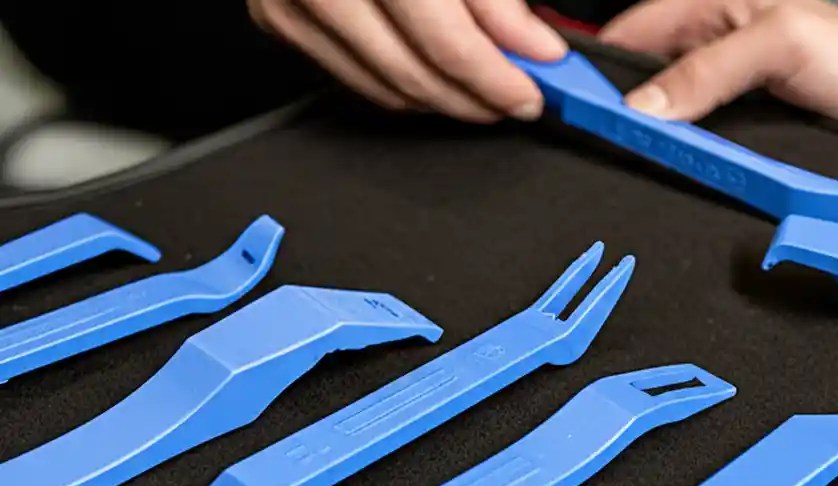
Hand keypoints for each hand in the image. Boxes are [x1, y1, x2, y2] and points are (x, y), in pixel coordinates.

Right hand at [248, 0, 567, 121]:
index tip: (539, 79)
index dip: (499, 70)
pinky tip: (435, 75)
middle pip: (415, 70)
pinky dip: (401, 84)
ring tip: (486, 92)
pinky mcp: (278, 14)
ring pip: (385, 83)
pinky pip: (352, 74)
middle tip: (518, 98)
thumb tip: (527, 41)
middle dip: (478, 95)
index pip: (446, 36)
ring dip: (445, 98)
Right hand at [599, 0, 837, 151]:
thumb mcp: (781, 46)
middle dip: (619, 104)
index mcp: (716, 3)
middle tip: (600, 136)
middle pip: (641, 75)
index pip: (632, 31)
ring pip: (666, 111)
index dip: (597, 64)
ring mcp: (730, 86)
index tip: (572, 99)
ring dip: (652, 135)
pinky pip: (698, 140)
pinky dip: (683, 155)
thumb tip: (646, 105)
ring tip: (633, 153)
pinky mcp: (747, 125)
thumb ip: (709, 70)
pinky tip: (677, 167)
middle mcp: (717, 42)